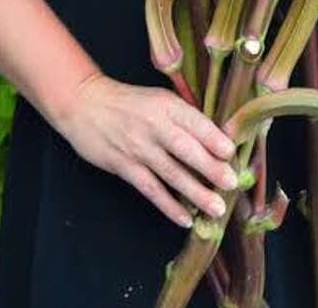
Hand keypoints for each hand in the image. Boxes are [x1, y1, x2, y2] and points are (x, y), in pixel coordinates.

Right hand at [56, 72, 239, 227]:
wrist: (86, 104)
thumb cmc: (129, 102)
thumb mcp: (158, 99)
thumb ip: (183, 117)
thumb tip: (217, 138)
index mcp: (166, 104)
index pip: (194, 121)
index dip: (213, 137)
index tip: (231, 152)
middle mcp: (154, 125)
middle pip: (186, 149)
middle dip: (210, 168)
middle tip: (231, 183)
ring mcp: (139, 148)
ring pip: (171, 173)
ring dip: (195, 192)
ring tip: (216, 207)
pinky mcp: (124, 166)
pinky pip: (151, 190)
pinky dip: (169, 206)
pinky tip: (185, 218)